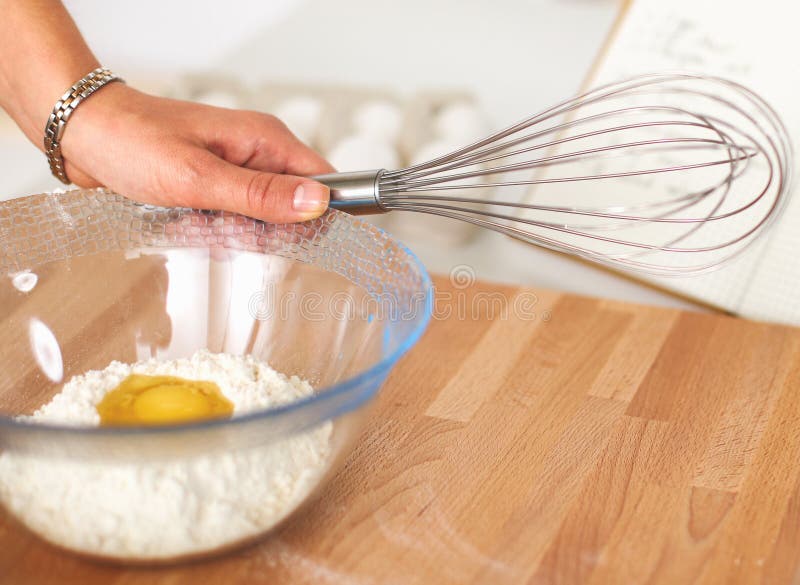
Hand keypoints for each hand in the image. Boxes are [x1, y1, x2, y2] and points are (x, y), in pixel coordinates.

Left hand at [60, 82, 334, 222]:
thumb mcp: (199, 177)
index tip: (298, 243)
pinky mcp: (218, 184)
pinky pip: (235, 219)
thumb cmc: (134, 143)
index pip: (324, 180)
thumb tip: (317, 202)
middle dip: (266, 232)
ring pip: (263, 220)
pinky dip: (216, 231)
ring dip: (236, 234)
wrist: (84, 134)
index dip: (321, 215)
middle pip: (294, 208)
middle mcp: (258, 153)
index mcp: (266, 140)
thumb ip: (259, 193)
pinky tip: (189, 226)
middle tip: (225, 230)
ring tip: (197, 224)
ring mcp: (238, 169)